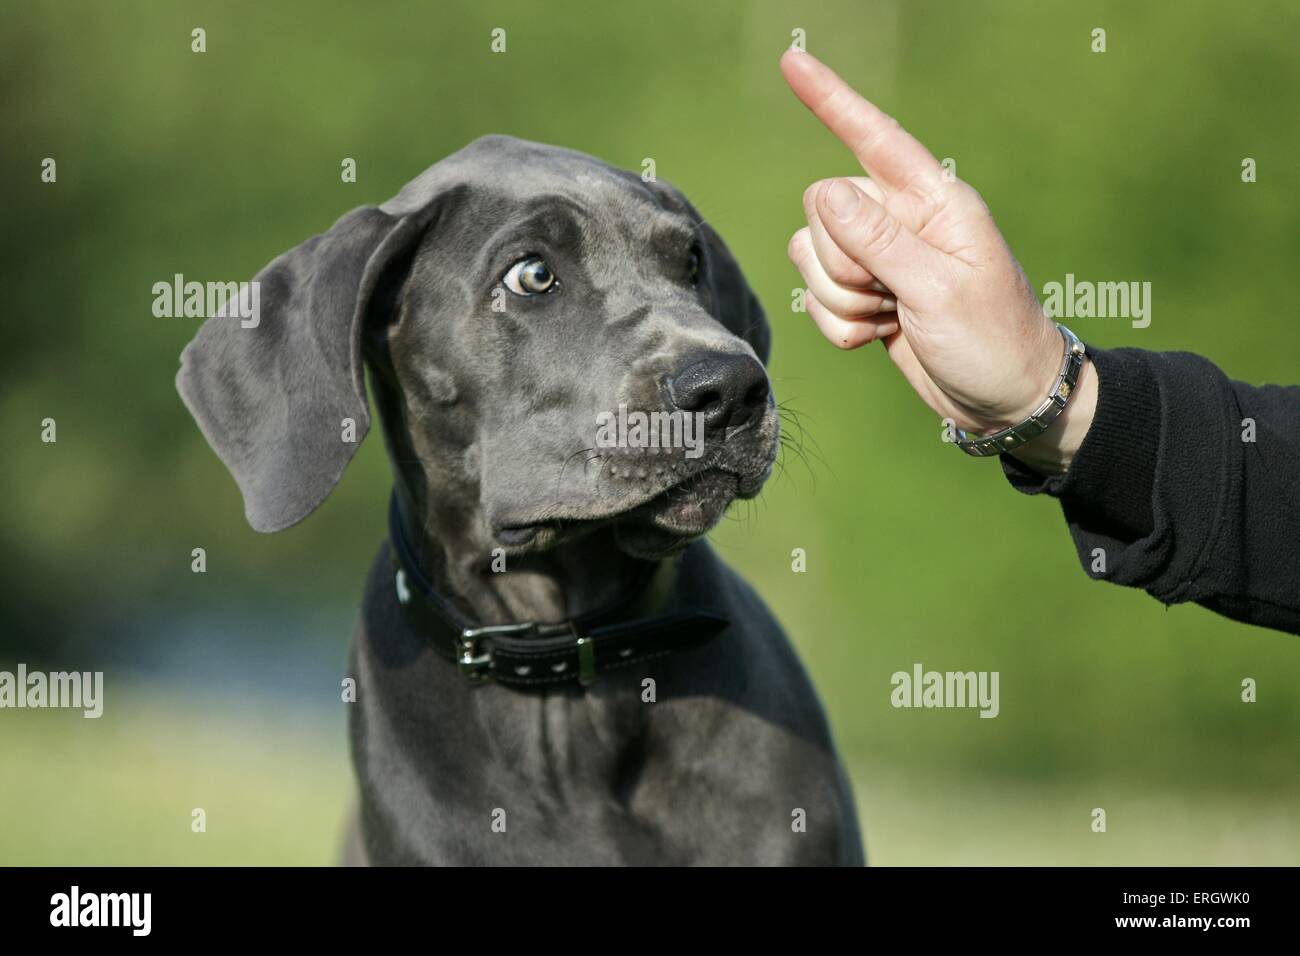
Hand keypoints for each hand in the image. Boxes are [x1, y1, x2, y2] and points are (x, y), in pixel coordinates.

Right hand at [780, 49, 1095, 473]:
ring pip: (812, 255)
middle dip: (842, 262)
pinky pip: (817, 298)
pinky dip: (839, 326)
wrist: (1005, 400)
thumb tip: (824, 192)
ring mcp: (880, 259)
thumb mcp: (940, 290)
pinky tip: (878, 337)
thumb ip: (879, 240)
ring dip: (840, 300)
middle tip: (890, 296)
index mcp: (934, 202)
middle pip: (825, 210)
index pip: (874, 137)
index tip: (792, 60)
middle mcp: (903, 220)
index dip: (831, 100)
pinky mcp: (865, 295)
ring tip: (890, 319)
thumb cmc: (991, 340)